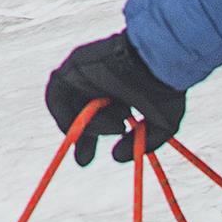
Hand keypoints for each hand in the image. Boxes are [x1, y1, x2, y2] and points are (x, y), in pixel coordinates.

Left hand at [43, 33, 184, 164]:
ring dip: (86, 125)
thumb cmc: (164, 89)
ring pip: (68, 107)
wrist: (160, 61)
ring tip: (114, 126)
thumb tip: (116, 158)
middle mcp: (97, 83)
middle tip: (83, 160)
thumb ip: (140, 143)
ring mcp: (84, 73)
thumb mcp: (160, 125)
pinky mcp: (73, 63)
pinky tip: (97, 115)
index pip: (94, 118)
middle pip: (76, 114)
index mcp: (116, 93)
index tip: (87, 160)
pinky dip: (67, 111)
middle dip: (79, 139)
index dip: (88, 140)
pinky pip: (57, 93)